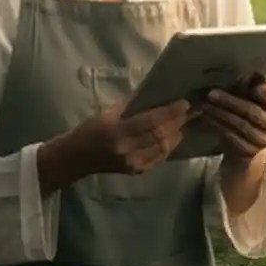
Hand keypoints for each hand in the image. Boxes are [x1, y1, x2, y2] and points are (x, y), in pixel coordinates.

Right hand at [38, 99, 194, 193]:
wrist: (76, 158)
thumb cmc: (90, 130)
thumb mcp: (108, 112)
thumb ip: (131, 105)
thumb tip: (155, 94)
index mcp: (118, 131)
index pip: (151, 121)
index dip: (170, 112)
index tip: (184, 103)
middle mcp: (127, 150)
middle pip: (160, 135)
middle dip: (177, 122)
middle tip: (189, 111)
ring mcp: (133, 163)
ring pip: (163, 148)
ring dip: (176, 134)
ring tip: (184, 122)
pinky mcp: (136, 171)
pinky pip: (159, 158)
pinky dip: (169, 146)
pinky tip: (173, 137)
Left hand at [195, 79, 265, 163]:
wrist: (248, 142)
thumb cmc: (250, 111)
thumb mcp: (253, 98)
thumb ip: (251, 84)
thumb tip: (243, 69)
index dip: (261, 91)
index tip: (242, 81)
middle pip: (252, 112)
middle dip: (230, 101)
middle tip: (211, 93)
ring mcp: (263, 141)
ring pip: (240, 125)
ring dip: (220, 113)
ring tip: (205, 104)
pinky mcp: (248, 152)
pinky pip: (231, 137)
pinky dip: (217, 125)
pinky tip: (206, 117)